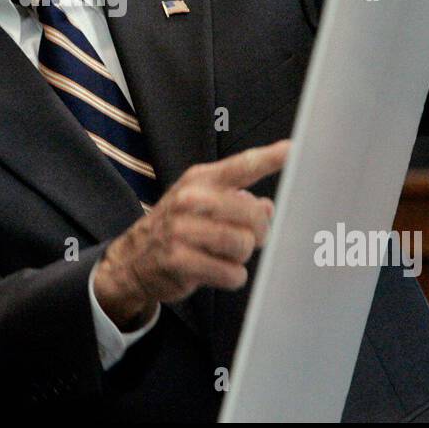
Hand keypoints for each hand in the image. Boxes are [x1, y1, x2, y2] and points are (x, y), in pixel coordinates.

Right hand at [93, 139, 287, 328]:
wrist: (133, 258)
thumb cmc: (177, 227)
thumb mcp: (202, 203)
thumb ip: (238, 200)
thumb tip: (268, 208)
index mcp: (200, 179)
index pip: (242, 165)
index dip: (271, 157)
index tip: (296, 150)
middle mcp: (190, 199)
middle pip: (253, 214)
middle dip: (258, 233)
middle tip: (248, 239)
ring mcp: (182, 229)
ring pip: (243, 245)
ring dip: (242, 257)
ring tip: (225, 256)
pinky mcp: (179, 260)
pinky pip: (231, 273)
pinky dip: (231, 277)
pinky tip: (216, 271)